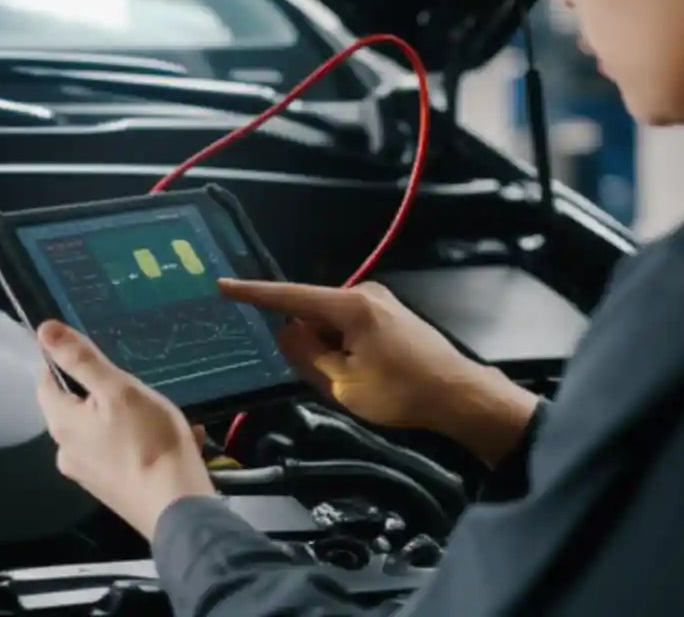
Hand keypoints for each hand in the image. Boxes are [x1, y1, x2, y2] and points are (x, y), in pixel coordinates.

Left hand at [34, 321, 215, 539]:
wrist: (177, 507)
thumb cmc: (149, 441)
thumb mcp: (119, 389)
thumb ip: (81, 360)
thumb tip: (44, 330)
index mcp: (62, 424)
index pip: (46, 382)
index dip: (64, 364)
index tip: (97, 360)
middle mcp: (66, 451)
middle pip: (76, 408)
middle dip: (106, 394)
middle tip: (140, 392)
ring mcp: (88, 475)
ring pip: (101, 431)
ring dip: (128, 419)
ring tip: (164, 419)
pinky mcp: (111, 490)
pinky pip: (119, 454)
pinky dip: (139, 442)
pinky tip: (171, 442)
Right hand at [219, 279, 538, 465]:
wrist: (460, 397)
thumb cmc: (402, 393)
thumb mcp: (342, 384)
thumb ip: (305, 355)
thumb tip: (285, 332)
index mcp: (351, 305)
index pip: (291, 296)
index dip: (254, 294)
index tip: (223, 285)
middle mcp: (365, 293)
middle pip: (313, 313)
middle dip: (306, 343)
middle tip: (325, 380)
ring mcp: (380, 303)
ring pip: (332, 325)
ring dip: (329, 350)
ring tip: (354, 384)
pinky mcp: (390, 316)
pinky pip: (351, 328)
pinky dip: (344, 349)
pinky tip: (362, 376)